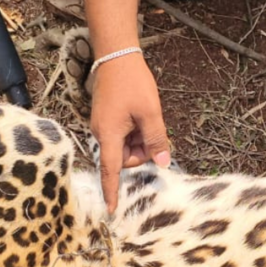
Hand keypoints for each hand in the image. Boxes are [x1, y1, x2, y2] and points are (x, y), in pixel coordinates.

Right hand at [90, 56, 170, 214]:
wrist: (116, 56)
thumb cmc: (133, 82)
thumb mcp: (151, 113)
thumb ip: (157, 140)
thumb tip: (163, 163)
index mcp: (109, 135)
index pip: (111, 171)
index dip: (112, 191)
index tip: (112, 210)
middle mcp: (102, 134)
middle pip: (125, 158)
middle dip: (141, 151)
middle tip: (153, 129)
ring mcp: (104, 126)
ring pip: (126, 146)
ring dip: (140, 139)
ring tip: (146, 117)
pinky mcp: (107, 119)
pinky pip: (124, 135)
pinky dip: (135, 130)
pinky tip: (141, 115)